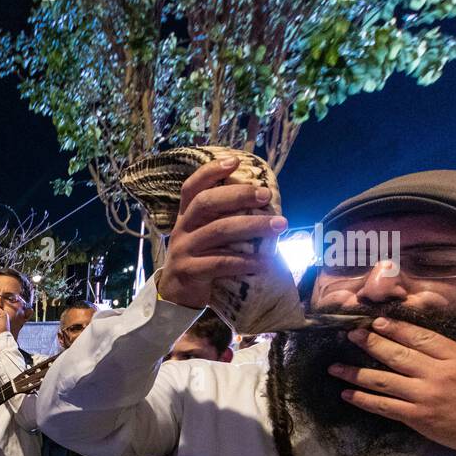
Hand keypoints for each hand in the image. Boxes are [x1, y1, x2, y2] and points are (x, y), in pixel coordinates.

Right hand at [156, 155, 286, 308]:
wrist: (176, 294)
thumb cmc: (200, 259)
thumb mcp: (204, 236)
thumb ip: (222, 220)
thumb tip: (263, 203)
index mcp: (186, 217)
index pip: (192, 188)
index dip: (210, 172)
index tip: (235, 161)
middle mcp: (182, 229)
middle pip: (206, 203)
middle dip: (238, 195)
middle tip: (266, 195)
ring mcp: (183, 250)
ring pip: (218, 231)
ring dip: (252, 226)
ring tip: (279, 226)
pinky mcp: (189, 271)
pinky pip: (220, 263)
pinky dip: (244, 261)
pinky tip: (263, 262)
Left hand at [329, 316, 455, 451]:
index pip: (420, 338)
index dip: (395, 328)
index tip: (377, 321)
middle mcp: (438, 375)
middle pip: (397, 355)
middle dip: (370, 343)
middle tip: (350, 334)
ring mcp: (426, 398)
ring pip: (384, 381)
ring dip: (356, 372)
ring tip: (334, 366)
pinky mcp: (420, 419)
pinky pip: (385, 408)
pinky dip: (364, 400)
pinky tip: (347, 394)